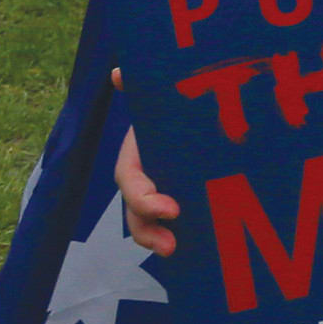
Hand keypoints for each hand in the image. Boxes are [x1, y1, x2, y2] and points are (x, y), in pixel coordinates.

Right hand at [114, 88, 179, 255]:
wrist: (191, 114)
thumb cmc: (172, 105)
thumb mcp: (160, 97)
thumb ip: (142, 85)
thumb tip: (119, 72)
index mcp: (136, 156)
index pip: (131, 183)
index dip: (145, 199)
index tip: (170, 209)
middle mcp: (146, 178)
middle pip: (138, 212)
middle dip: (150, 231)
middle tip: (171, 245)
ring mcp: (162, 191)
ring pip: (152, 223)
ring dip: (159, 240)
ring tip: (177, 251)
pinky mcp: (185, 199)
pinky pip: (177, 223)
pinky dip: (183, 236)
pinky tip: (203, 251)